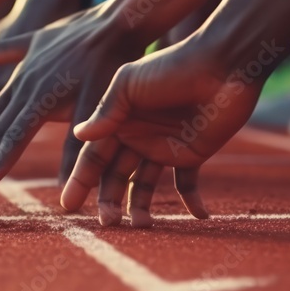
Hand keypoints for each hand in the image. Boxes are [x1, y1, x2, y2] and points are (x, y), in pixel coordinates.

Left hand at [0, 6, 148, 191]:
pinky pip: (76, 132)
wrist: (119, 19)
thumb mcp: (36, 38)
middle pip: (0, 126)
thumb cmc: (81, 30)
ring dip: (1, 159)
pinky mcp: (88, 94)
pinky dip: (67, 160)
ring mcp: (58, 89)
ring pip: (21, 128)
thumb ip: (4, 51)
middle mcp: (33, 85)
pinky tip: (61, 183)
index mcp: (23, 78)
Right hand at [61, 38, 266, 226]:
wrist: (221, 64)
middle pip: (116, 176)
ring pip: (146, 186)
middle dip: (109, 201)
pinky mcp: (191, 154)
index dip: (80, 180)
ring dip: (142, 207)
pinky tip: (197, 215)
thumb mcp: (130, 83)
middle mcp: (137, 136)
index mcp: (117, 119)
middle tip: (109, 223)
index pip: (93, 156)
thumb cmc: (171, 67)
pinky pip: (186, 185)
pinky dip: (191, 201)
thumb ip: (106, 111)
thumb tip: (78, 134)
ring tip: (143, 226)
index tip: (68, 206)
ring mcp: (163, 147)